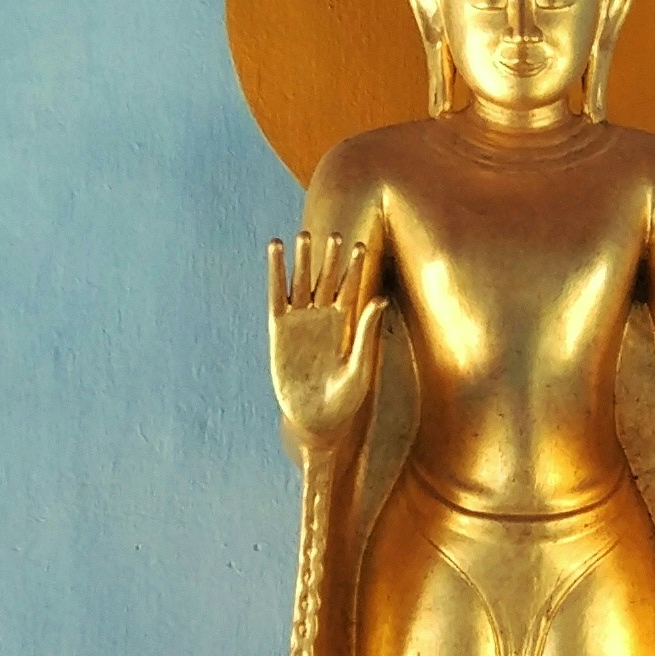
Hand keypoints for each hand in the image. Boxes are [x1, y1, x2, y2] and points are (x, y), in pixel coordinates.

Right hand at [267, 231, 384, 446]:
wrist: (316, 420)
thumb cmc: (345, 399)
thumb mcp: (360, 366)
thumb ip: (368, 332)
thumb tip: (380, 299)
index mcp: (345, 325)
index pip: (351, 289)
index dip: (355, 268)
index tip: (361, 246)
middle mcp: (322, 318)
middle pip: (326, 280)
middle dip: (330, 259)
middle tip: (334, 235)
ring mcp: (299, 322)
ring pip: (301, 283)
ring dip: (302, 260)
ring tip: (304, 236)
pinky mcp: (278, 329)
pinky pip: (276, 296)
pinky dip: (275, 273)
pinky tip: (275, 251)